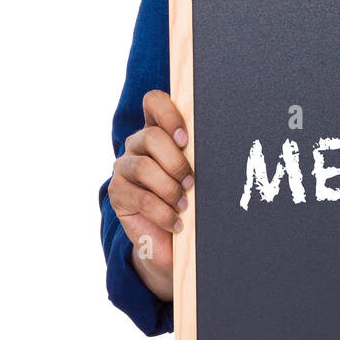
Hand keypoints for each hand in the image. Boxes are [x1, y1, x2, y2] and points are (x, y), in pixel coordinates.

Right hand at [107, 90, 192, 301]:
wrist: (169, 238)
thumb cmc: (188, 199)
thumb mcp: (196, 174)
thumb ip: (198, 155)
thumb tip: (223, 144)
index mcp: (158, 130)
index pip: (154, 102)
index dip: (169, 115)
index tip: (186, 139)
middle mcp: (137, 144)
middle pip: (151, 137)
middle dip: (176, 162)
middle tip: (191, 183)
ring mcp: (123, 167)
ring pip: (144, 167)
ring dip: (169, 188)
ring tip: (184, 205)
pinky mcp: (117, 193)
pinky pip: (140, 198)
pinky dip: (163, 213)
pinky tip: (176, 222)